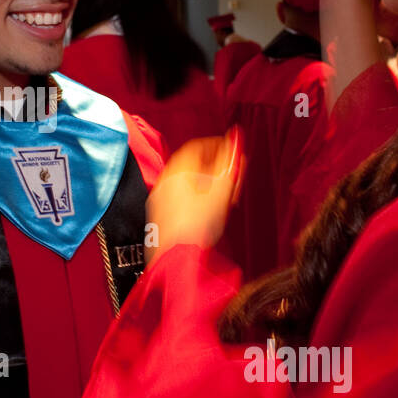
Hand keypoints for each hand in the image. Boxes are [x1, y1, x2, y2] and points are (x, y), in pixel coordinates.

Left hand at [146, 128, 242, 266]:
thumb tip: (237, 136)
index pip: (197, 146)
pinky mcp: (160, 218)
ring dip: (209, 187)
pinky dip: (197, 201)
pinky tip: (210, 214)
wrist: (178, 260)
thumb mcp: (222, 191)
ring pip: (187, 184)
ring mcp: (160, 200)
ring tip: (226, 199)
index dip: (219, 147)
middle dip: (217, 170)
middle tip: (233, 180)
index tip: (234, 155)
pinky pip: (180, 200)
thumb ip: (231, 162)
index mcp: (176, 170)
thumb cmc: (198, 226)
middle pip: (193, 166)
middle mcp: (164, 182)